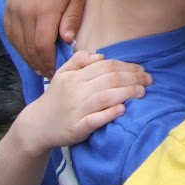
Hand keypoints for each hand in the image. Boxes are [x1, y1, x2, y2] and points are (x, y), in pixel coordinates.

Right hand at [3, 0, 86, 78]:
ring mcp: (13, 11)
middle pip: (28, 47)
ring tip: (40, 66)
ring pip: (17, 43)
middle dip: (39, 63)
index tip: (56, 70)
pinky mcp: (7, 9)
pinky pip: (10, 34)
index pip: (42, 45)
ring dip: (28, 57)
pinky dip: (18, 46)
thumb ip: (72, 19)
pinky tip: (28, 52)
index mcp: (44, 10)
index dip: (48, 61)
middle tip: (49, 73)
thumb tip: (67, 41)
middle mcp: (24, 12)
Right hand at [18, 49, 150, 151]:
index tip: (142, 70)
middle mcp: (76, 92)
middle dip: (132, 78)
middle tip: (148, 80)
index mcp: (75, 77)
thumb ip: (80, 60)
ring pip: (104, 97)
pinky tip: (122, 109)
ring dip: (126, 93)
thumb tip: (101, 55)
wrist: (36, 126)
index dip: (126, 66)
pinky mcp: (76, 129)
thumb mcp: (62, 74)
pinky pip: (95, 120)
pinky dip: (109, 113)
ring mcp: (76, 111)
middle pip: (109, 80)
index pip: (106, 66)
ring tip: (142, 92)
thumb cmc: (55, 98)